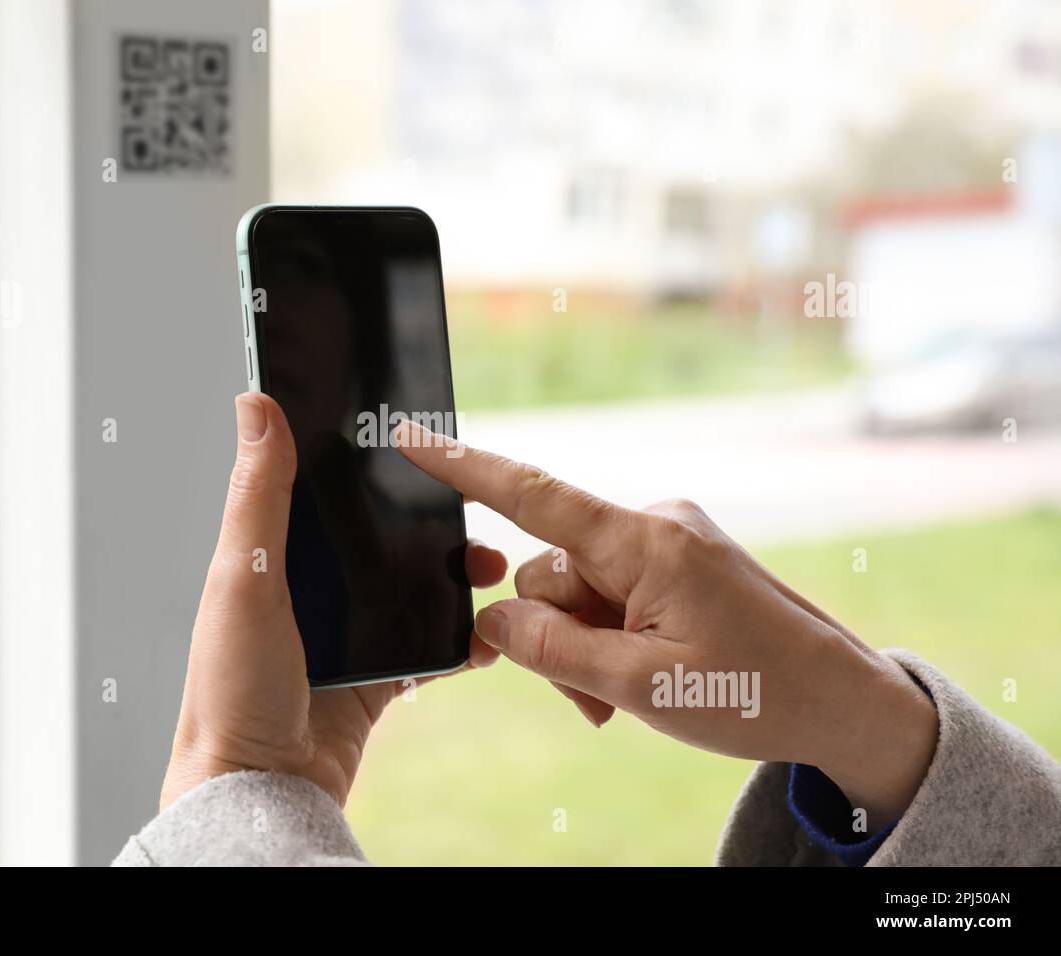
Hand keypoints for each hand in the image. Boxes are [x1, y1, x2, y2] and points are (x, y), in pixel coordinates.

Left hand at [159, 394, 506, 810]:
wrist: (262, 789)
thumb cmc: (232, 688)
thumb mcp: (243, 578)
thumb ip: (257, 495)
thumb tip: (256, 404)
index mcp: (272, 556)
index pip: (322, 491)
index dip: (364, 463)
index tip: (410, 439)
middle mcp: (312, 591)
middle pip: (382, 540)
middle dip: (432, 525)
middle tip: (471, 514)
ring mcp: (347, 636)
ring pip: (413, 591)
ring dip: (454, 579)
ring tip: (490, 571)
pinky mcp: (377, 680)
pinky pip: (429, 651)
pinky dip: (461, 641)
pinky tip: (486, 633)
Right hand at [395, 421, 937, 828]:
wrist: (841, 701)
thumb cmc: (755, 694)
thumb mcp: (642, 686)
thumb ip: (553, 651)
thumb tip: (491, 622)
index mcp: (646, 541)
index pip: (533, 494)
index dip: (463, 466)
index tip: (409, 435)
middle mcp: (652, 524)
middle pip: (547, 570)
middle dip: (555, 636)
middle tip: (597, 696)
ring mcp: (665, 540)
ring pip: (574, 590)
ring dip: (582, 647)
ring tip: (624, 696)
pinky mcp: (674, 561)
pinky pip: (608, 592)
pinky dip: (606, 636)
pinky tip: (636, 677)